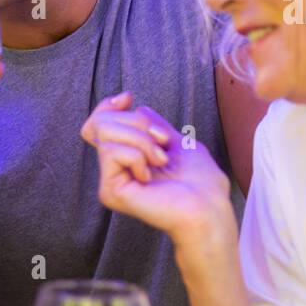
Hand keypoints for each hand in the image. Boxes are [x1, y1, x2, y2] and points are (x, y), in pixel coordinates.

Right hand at [82, 91, 231, 242]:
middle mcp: (114, 170)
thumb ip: (151, 125)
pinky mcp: (110, 191)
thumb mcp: (175, 140)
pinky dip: (137, 155)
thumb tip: (130, 104)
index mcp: (126, 159)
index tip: (127, 98)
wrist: (208, 207)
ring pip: (105, 133)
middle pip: (101, 123)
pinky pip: (111, 151)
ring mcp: (110, 182)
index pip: (97, 125)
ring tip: (160, 160)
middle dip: (137, 123)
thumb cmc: (201, 181)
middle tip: (162, 143)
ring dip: (141, 140)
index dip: (106, 106)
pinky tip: (150, 176)